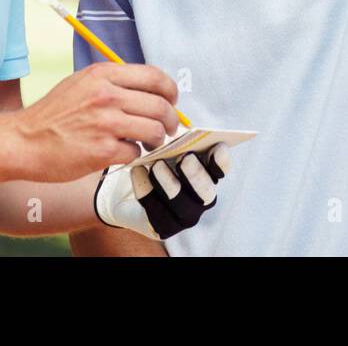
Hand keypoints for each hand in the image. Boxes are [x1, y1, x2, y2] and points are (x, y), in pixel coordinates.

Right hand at [10, 63, 179, 182]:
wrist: (24, 141)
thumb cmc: (53, 114)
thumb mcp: (81, 83)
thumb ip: (113, 83)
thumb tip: (150, 91)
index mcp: (103, 74)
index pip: (155, 77)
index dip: (170, 91)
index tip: (171, 101)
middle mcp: (106, 95)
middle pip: (160, 106)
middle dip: (170, 120)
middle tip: (167, 128)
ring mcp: (106, 123)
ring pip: (155, 130)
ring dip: (156, 139)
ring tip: (147, 142)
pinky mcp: (103, 151)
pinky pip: (136, 152)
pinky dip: (133, 155)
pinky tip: (122, 153)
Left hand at [95, 145, 231, 239]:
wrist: (126, 189)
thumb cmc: (153, 160)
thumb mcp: (164, 145)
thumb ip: (175, 136)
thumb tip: (177, 119)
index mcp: (207, 173)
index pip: (221, 169)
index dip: (221, 160)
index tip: (216, 145)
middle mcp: (201, 198)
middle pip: (206, 192)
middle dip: (197, 174)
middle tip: (185, 157)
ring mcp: (184, 216)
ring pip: (182, 206)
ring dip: (170, 183)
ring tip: (156, 165)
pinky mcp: (164, 228)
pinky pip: (157, 213)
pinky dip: (146, 191)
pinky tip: (137, 172)